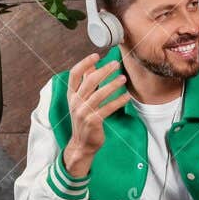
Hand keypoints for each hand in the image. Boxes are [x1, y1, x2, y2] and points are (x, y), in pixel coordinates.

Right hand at [62, 54, 130, 175]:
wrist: (82, 144)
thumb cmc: (84, 119)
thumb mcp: (80, 101)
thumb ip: (86, 85)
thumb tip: (91, 67)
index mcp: (71, 95)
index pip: (74, 75)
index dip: (84, 63)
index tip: (96, 55)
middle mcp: (75, 102)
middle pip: (89, 81)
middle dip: (104, 71)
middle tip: (116, 64)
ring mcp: (83, 112)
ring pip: (99, 94)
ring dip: (113, 84)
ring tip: (123, 78)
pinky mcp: (93, 121)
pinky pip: (108, 108)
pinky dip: (118, 101)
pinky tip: (126, 96)